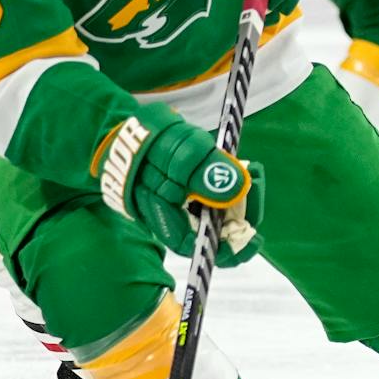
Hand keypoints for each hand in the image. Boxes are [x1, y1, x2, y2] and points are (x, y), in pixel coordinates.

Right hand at [94, 103, 263, 264]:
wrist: (122, 129)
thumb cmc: (147, 143)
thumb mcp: (180, 152)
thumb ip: (208, 170)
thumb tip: (239, 187)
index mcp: (171, 224)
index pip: (207, 249)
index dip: (235, 249)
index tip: (256, 235)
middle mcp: (179, 222)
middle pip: (219, 231)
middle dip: (244, 207)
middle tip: (253, 174)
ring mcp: (183, 208)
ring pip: (220, 213)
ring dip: (239, 192)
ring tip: (247, 165)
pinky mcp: (187, 193)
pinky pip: (214, 197)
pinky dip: (227, 182)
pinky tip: (232, 163)